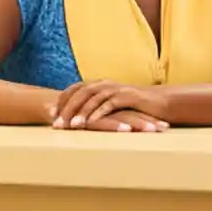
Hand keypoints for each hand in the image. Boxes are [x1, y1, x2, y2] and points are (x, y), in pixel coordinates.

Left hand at [53, 80, 169, 129]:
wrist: (160, 103)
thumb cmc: (135, 108)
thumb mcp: (112, 107)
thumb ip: (95, 108)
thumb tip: (75, 119)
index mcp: (99, 84)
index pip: (74, 89)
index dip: (61, 101)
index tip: (50, 115)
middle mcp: (105, 84)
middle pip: (80, 93)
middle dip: (67, 108)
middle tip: (56, 124)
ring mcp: (117, 89)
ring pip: (93, 98)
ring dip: (81, 112)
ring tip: (72, 126)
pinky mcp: (128, 96)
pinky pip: (110, 104)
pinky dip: (99, 114)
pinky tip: (92, 124)